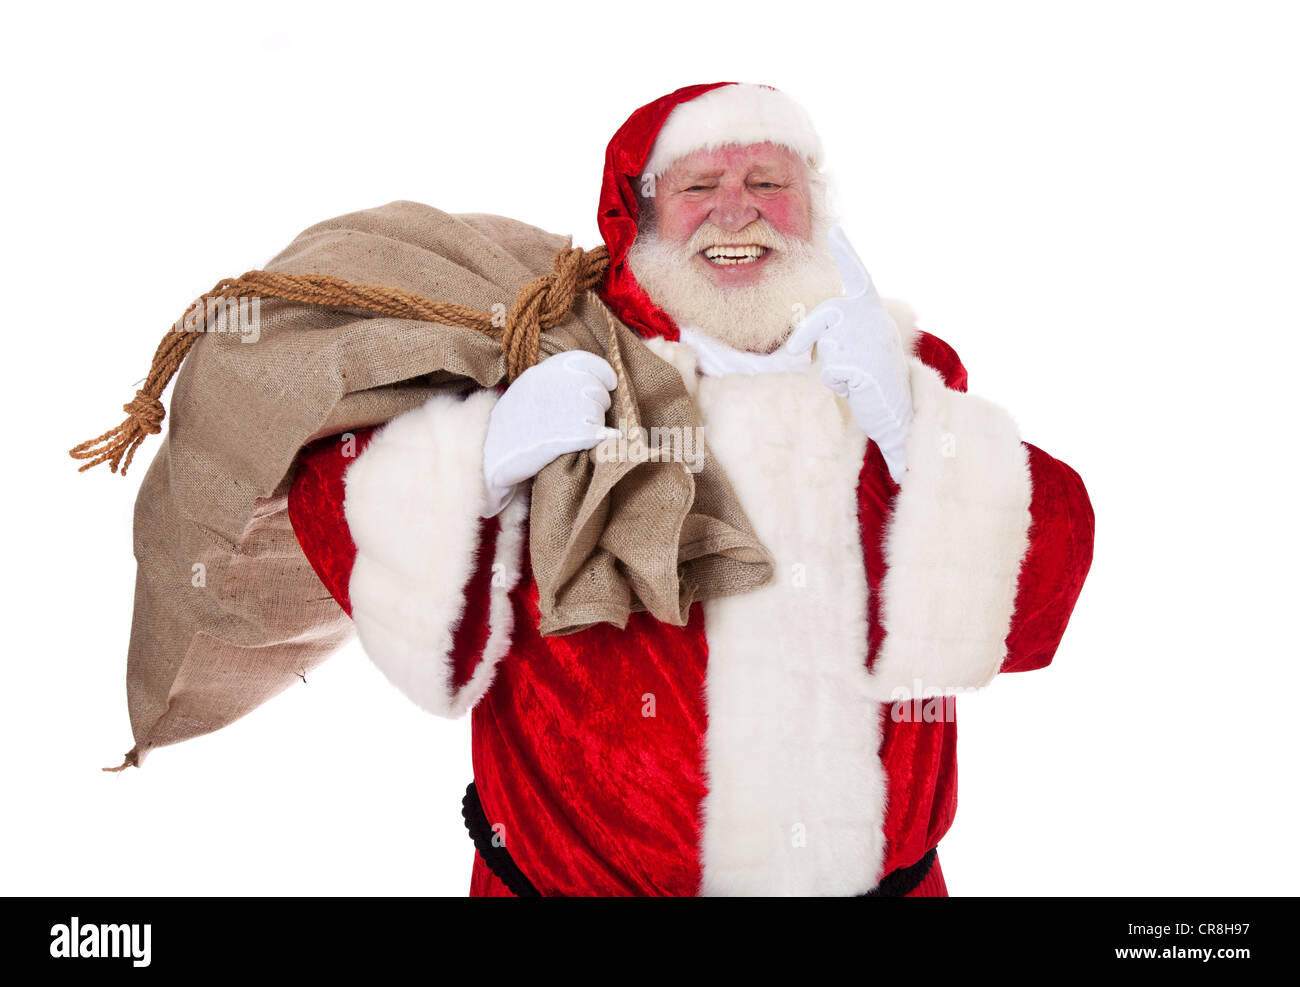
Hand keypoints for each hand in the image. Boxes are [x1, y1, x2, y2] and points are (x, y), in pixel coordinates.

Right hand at [481, 350, 621, 515]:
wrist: (493, 454)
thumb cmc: (509, 424)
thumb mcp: (527, 388)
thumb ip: (554, 379)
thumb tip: (588, 379)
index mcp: (547, 370)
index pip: (589, 362)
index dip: (603, 374)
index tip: (608, 384)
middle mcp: (560, 384)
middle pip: (597, 389)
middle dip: (597, 403)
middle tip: (582, 417)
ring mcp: (569, 408)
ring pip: (599, 412)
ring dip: (594, 423)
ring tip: (572, 431)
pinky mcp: (574, 433)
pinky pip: (600, 433)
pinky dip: (601, 439)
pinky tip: (593, 442)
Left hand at [785, 226, 912, 481]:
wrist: (900, 412)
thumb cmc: (873, 378)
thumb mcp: (860, 348)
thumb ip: (840, 332)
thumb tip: (799, 341)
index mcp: (875, 315)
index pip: (860, 279)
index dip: (848, 255)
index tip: (835, 231)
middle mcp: (877, 324)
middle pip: (828, 313)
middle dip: (807, 332)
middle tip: (794, 350)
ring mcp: (874, 346)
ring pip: (826, 349)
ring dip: (830, 367)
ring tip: (854, 376)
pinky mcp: (867, 370)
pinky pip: (830, 372)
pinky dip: (836, 384)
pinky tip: (856, 388)